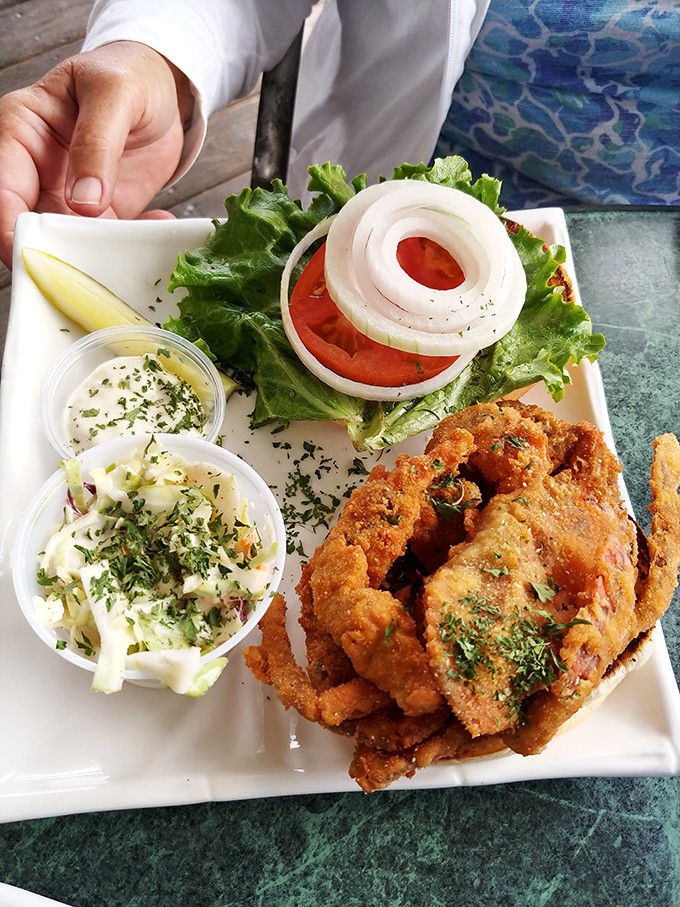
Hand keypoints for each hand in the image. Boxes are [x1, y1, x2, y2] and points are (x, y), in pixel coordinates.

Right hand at [0, 41, 193, 267]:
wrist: (161, 89)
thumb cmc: (126, 75)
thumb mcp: (113, 94)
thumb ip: (96, 143)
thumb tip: (83, 202)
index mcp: (22, 132)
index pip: (2, 186)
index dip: (8, 223)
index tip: (27, 252)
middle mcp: (37, 171)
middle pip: (28, 224)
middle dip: (51, 252)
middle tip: (85, 269)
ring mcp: (68, 197)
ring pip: (68, 241)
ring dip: (98, 253)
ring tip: (131, 247)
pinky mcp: (101, 214)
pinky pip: (109, 240)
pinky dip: (133, 241)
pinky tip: (159, 224)